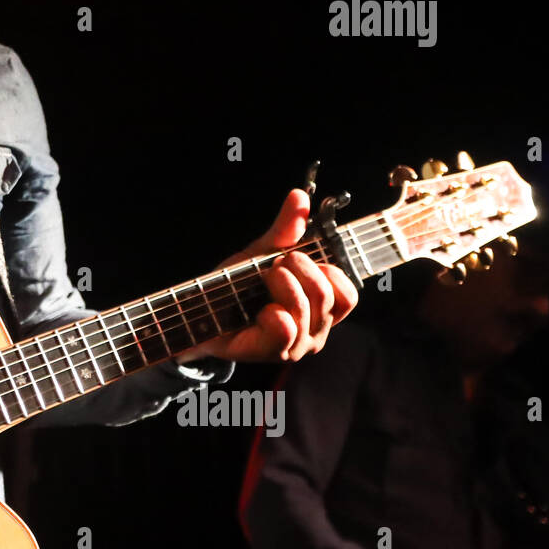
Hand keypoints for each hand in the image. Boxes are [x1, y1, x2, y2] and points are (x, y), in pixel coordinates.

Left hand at [175, 189, 357, 364]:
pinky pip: (286, 330)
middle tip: (275, 264)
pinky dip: (274, 313)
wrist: (200, 314)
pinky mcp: (274, 353)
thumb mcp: (262, 253)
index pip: (348, 294)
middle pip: (328, 296)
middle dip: (302, 269)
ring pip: (308, 311)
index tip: (297, 257)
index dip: (329, 270)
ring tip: (265, 277)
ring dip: (284, 286)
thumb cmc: (236, 287)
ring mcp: (297, 345)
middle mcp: (316, 330)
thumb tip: (299, 196)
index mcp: (321, 309)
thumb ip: (285, 230)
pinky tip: (260, 309)